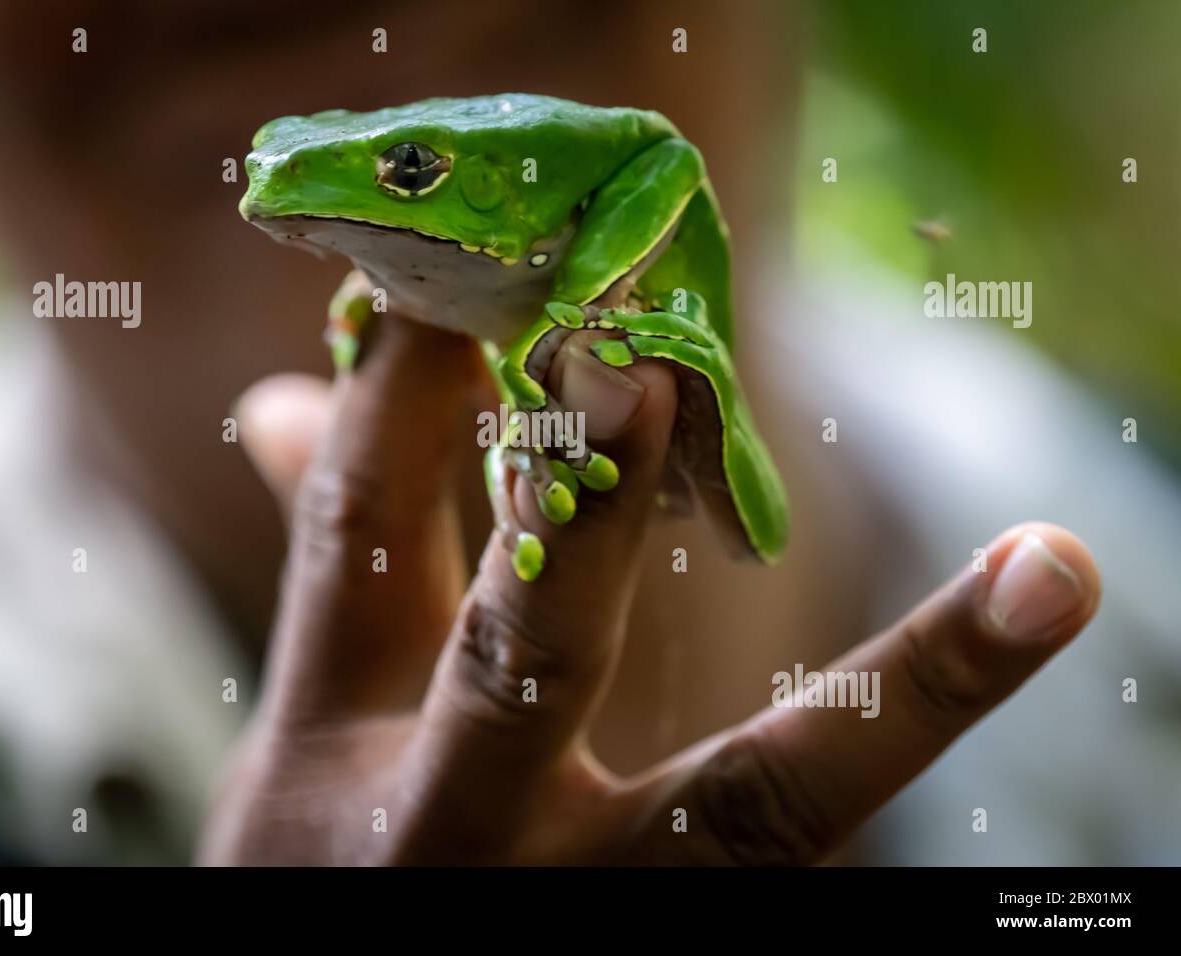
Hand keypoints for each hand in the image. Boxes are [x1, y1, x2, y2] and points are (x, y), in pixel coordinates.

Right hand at [197, 315, 1099, 864]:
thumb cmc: (334, 864)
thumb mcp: (309, 736)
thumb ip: (340, 567)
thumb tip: (287, 398)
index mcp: (328, 751)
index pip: (366, 528)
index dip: (412, 381)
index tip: (476, 259)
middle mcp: (450, 834)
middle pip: (524, 656)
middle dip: (582, 507)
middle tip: (643, 360)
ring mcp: (577, 905)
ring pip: (757, 808)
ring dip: (903, 689)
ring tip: (1039, 574)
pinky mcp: (672, 941)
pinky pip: (805, 851)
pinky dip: (922, 747)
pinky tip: (1027, 635)